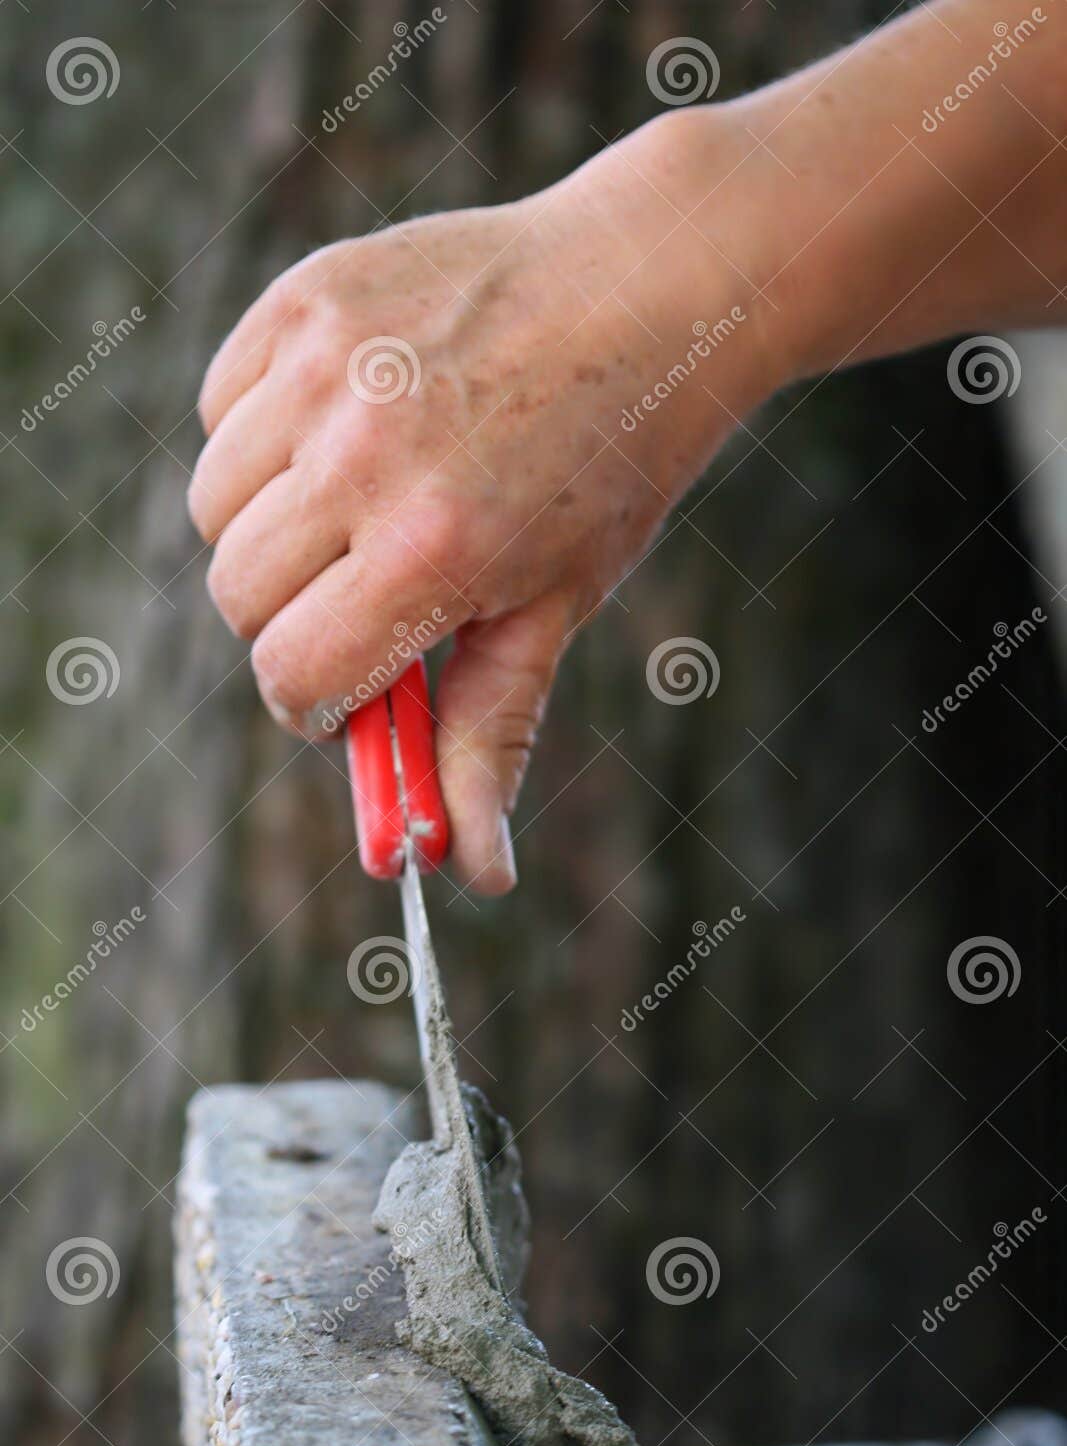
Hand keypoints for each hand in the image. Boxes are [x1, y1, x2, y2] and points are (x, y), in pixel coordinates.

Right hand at [189, 107, 784, 892]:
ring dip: (267, 528)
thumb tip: (472, 872)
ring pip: (215, 507)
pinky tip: (343, 427)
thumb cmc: (609, 466)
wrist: (646, 290)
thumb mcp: (556, 609)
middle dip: (291, 620)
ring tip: (358, 504)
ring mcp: (325, 369)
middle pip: (239, 597)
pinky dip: (258, 437)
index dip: (315, 705)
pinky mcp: (304, 299)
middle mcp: (364, 458)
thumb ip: (490, 738)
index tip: (348, 690)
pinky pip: (220, 410)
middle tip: (362, 595)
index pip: (290, 679)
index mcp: (431, 553)